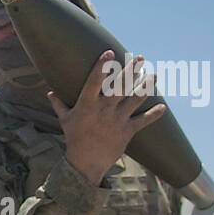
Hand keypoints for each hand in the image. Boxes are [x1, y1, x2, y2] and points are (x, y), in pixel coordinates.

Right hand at [48, 50, 165, 185]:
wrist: (85, 162)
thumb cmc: (74, 139)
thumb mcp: (65, 120)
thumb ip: (59, 104)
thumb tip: (50, 93)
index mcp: (87, 105)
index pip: (94, 81)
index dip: (101, 66)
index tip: (109, 52)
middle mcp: (104, 109)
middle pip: (120, 86)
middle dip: (131, 70)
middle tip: (140, 58)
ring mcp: (117, 119)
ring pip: (135, 99)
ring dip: (145, 86)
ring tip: (154, 75)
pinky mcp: (127, 130)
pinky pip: (143, 121)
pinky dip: (153, 115)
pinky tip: (163, 107)